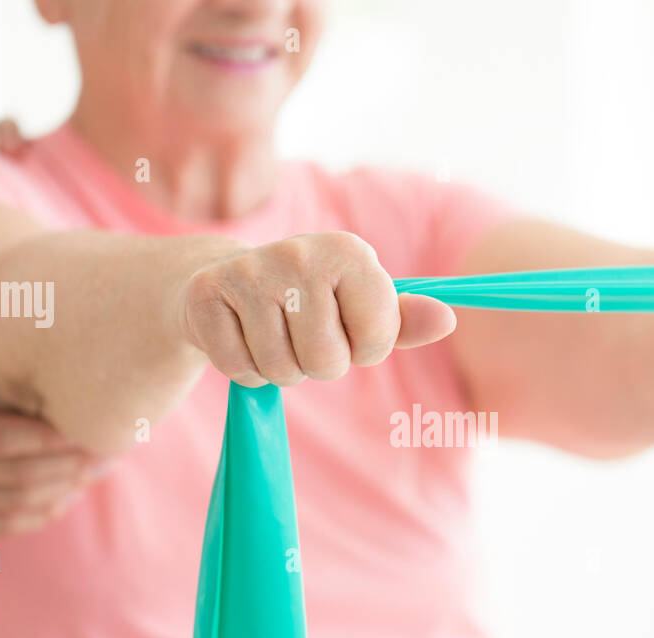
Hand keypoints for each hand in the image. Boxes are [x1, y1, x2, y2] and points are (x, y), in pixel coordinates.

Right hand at [0, 285, 97, 533]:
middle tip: (115, 448)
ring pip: (20, 504)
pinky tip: (71, 493)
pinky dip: (43, 513)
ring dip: (68, 489)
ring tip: (103, 467)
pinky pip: (5, 524)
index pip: (5, 439)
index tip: (92, 423)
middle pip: (22, 476)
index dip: (54, 437)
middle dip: (74, 464)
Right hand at [178, 232, 455, 385]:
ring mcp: (250, 272)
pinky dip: (245, 367)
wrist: (228, 280)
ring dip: (281, 368)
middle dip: (319, 364)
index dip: (363, 349)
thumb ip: (404, 319)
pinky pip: (240, 368)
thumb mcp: (361, 306)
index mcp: (349, 251)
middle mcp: (300, 252)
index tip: (347, 329)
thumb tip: (447, 320)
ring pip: (281, 370)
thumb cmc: (311, 300)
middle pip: (326, 362)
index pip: (376, 339)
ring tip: (273, 334)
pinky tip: (243, 335)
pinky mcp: (206, 295)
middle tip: (304, 336)